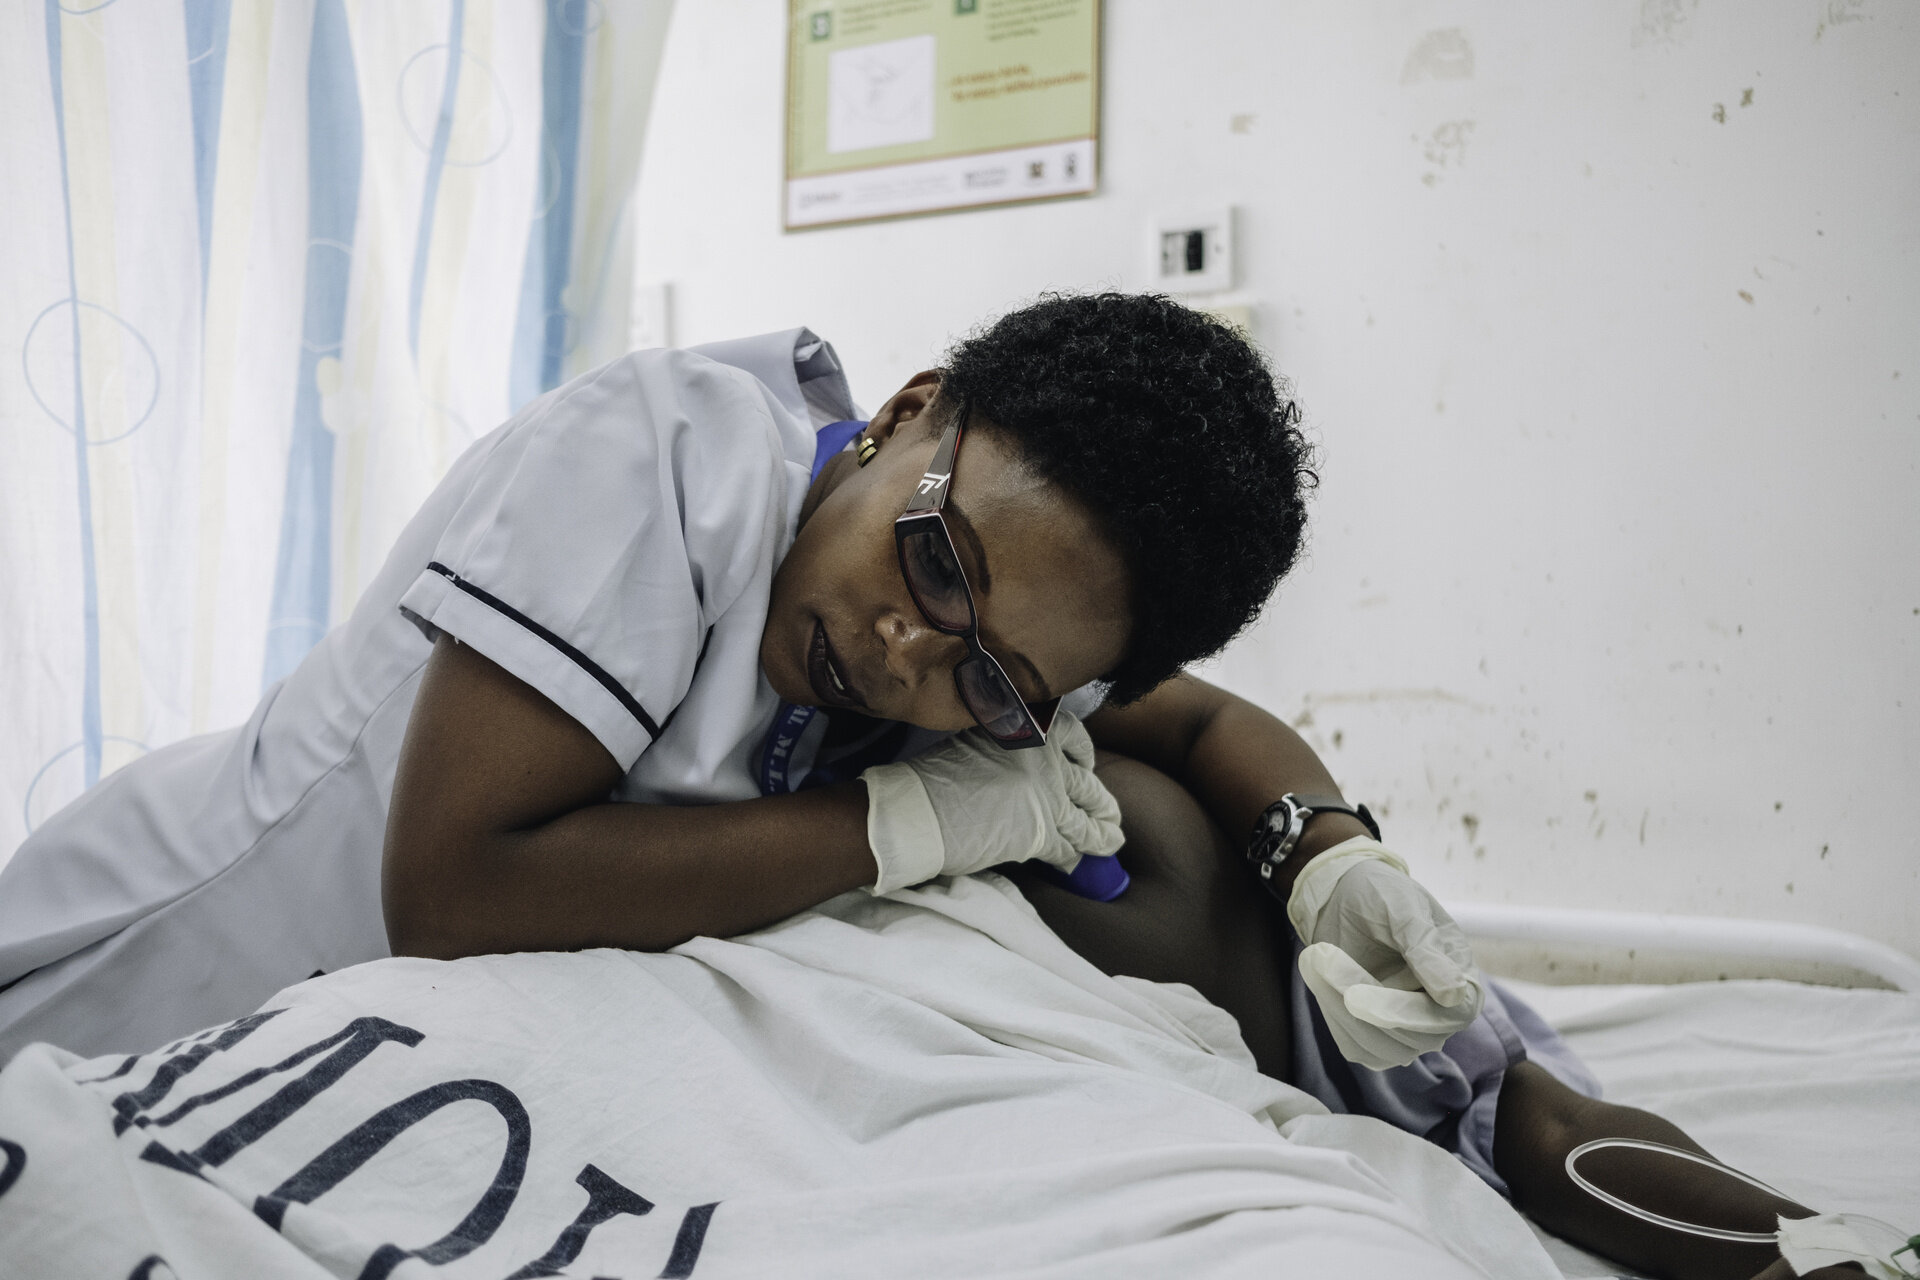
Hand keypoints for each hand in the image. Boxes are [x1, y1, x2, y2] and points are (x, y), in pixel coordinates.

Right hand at [861, 710, 1123, 894]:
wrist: (917, 811)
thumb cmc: (936, 776)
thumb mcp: (979, 742)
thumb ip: (1011, 748)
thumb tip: (1028, 767)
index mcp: (1033, 731)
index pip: (1076, 737)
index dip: (1085, 755)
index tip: (1085, 765)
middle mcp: (1048, 762)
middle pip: (1088, 785)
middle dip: (1102, 803)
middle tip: (1108, 813)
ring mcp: (1048, 798)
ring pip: (1088, 821)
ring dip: (1101, 834)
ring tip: (1109, 842)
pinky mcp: (1041, 835)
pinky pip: (1067, 848)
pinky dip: (1073, 858)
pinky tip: (1075, 863)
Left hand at [1288, 838, 1484, 1069]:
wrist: (1342, 896)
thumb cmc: (1380, 895)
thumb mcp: (1403, 908)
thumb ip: (1426, 949)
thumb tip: (1455, 995)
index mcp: (1461, 974)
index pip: (1454, 1014)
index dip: (1412, 1012)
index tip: (1358, 997)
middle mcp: (1439, 1009)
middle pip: (1416, 1038)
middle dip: (1367, 1004)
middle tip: (1324, 956)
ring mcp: (1407, 1027)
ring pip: (1382, 1049)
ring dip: (1342, 1009)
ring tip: (1319, 957)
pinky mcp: (1373, 1035)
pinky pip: (1356, 1047)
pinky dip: (1332, 1014)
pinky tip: (1319, 973)